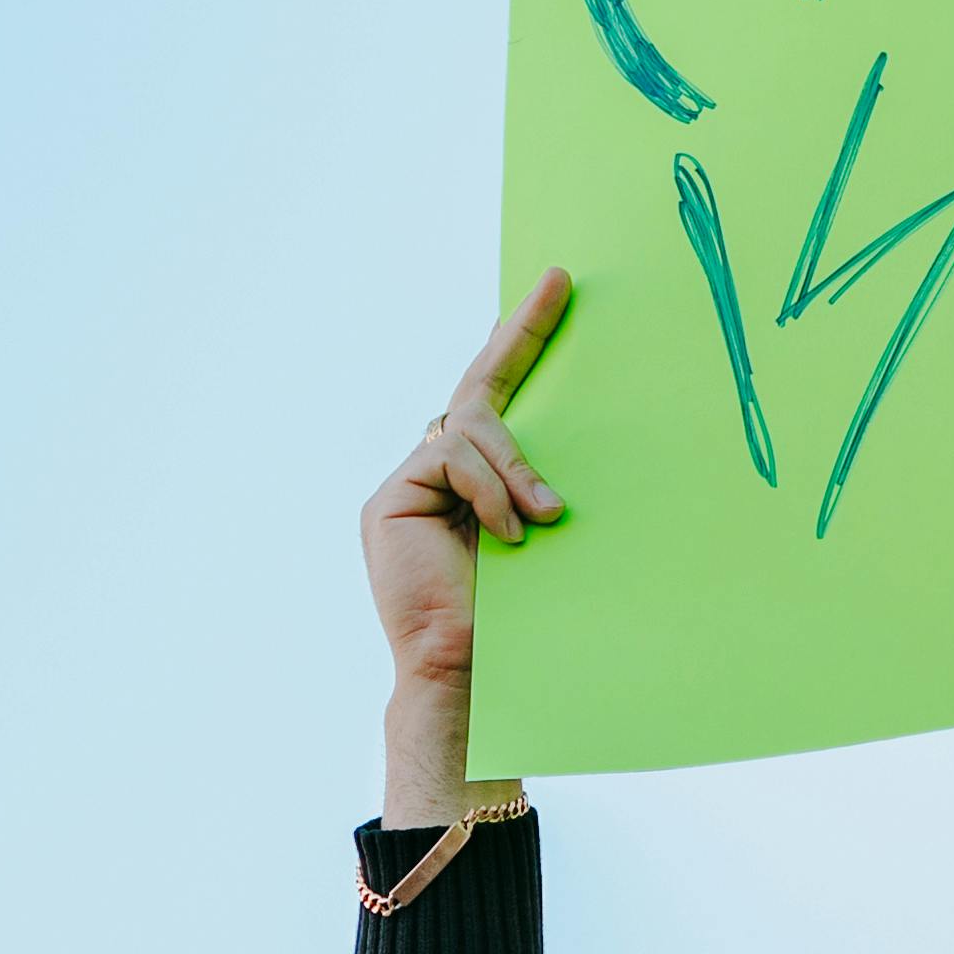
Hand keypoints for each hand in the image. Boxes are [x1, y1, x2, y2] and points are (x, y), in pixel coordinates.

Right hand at [361, 276, 571, 827]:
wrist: (467, 671)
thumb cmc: (517, 617)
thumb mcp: (535, 530)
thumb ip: (533, 481)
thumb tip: (563, 449)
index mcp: (474, 482)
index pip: (495, 398)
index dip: (519, 343)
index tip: (550, 289)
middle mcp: (434, 474)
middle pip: (478, 391)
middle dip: (519, 337)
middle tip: (557, 282)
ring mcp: (407, 484)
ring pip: (470, 428)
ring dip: (514, 470)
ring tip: (538, 523)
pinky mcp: (389, 498)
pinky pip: (452, 459)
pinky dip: (488, 492)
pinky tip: (506, 536)